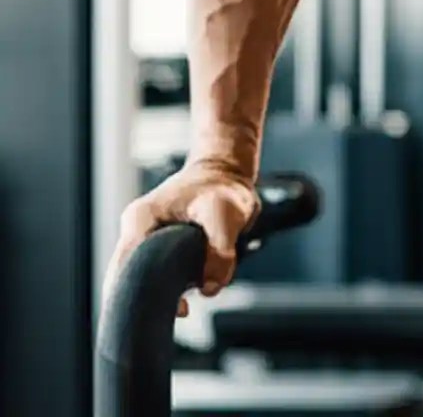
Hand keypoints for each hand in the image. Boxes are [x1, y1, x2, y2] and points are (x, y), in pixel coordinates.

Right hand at [103, 160, 259, 317]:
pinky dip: (173, 289)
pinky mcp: (163, 249)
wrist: (227, 175)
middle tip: (167, 317)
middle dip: (143, 299)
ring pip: (145, 278)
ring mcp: (149, 240)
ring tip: (181, 309)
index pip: (125, 264)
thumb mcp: (226, 214)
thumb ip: (220, 251)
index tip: (153, 312)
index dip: (135, 292)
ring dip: (162, 294)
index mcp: (141, 219)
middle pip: (127, 275)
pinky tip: (185, 303)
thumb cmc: (222, 187)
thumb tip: (210, 288)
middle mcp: (139, 230)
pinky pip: (161, 275)